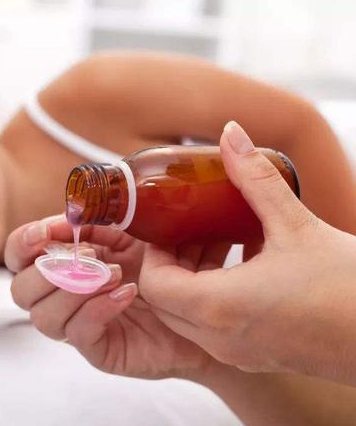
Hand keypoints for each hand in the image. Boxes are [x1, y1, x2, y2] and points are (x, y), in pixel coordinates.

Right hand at [4, 215, 219, 379]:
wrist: (200, 302)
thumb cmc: (162, 264)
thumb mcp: (130, 231)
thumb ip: (99, 220)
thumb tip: (71, 213)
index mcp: (62, 262)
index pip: (19, 257)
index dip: (22, 244)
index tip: (45, 232)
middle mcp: (61, 297)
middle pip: (20, 291)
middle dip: (48, 270)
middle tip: (89, 256)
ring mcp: (77, 326)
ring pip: (44, 318)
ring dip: (75, 290)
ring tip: (114, 274)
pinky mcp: (99, 350)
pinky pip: (79, 334)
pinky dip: (98, 309)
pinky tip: (126, 293)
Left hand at [140, 121, 355, 385]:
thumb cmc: (348, 287)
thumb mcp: (295, 224)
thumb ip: (255, 177)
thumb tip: (230, 133)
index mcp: (219, 306)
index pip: (152, 284)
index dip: (154, 253)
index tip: (171, 226)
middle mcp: (219, 338)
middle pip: (163, 302)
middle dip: (169, 264)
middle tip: (190, 231)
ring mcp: (238, 353)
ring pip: (186, 318)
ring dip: (191, 280)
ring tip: (218, 242)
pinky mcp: (256, 357)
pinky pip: (212, 329)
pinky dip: (213, 298)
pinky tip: (246, 265)